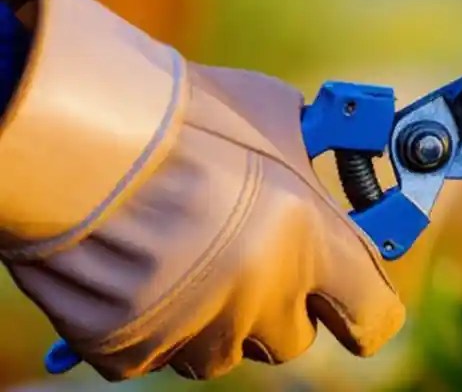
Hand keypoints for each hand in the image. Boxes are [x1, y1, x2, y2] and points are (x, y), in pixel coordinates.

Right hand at [0, 0, 402, 379]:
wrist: (82, 137)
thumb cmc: (189, 116)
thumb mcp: (280, 119)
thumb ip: (316, 159)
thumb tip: (336, 155)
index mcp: (317, 248)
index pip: (373, 319)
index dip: (364, 306)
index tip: (355, 295)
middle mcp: (263, 301)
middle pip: (292, 335)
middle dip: (281, 300)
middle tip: (253, 251)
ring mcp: (196, 333)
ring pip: (226, 346)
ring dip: (218, 312)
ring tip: (187, 247)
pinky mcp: (132, 352)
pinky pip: (160, 349)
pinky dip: (155, 319)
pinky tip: (142, 264)